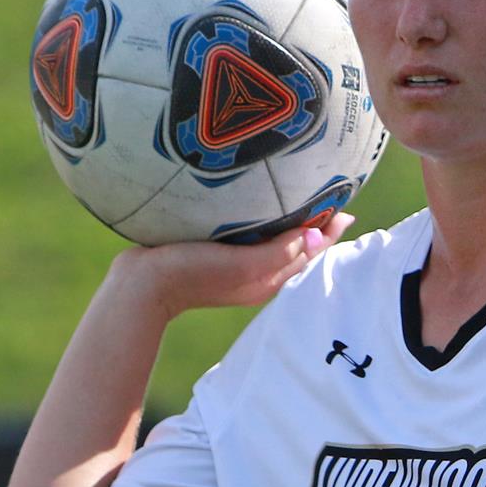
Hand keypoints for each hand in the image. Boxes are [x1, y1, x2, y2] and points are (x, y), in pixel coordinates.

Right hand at [114, 213, 354, 317]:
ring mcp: (236, 267)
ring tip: (301, 199)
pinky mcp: (216, 258)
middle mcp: (257, 275)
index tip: (345, 206)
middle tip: (330, 199)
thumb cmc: (192, 273)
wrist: (140, 287)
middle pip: (297, 249)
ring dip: (291, 224)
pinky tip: (257, 207)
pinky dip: (265, 224)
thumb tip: (319, 237)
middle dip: (315, 227)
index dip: (328, 231)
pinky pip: (251, 239)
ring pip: (276, 244)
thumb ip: (281, 251)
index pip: (310, 253)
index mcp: (268, 280)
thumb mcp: (244, 264)